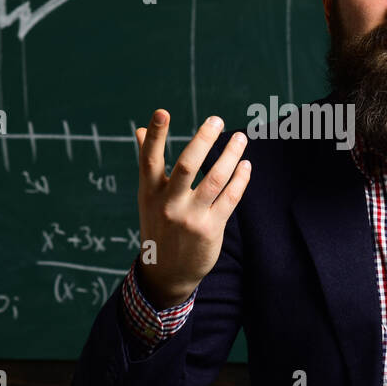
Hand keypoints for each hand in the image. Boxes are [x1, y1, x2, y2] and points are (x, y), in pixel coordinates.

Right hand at [133, 109, 250, 308]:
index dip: (155, 135)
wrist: (167, 273)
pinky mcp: (211, 229)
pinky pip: (230, 198)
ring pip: (215, 179)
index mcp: (149, 192)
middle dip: (202, 140)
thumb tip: (141, 129)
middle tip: (216, 120)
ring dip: (231, 155)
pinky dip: (240, 179)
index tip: (161, 112)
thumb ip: (148, 162)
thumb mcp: (148, 198)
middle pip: (186, 165)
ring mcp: (190, 217)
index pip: (149, 159)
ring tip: (241, 138)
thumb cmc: (159, 226)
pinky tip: (245, 166)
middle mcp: (168, 204)